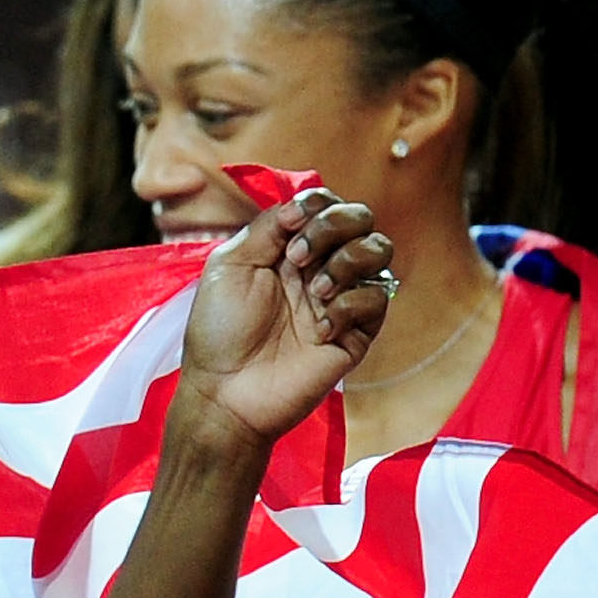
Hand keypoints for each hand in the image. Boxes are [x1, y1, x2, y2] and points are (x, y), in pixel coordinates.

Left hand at [175, 189, 393, 454]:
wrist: (225, 393)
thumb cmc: (219, 332)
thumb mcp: (230, 265)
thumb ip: (267, 227)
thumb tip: (301, 205)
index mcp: (289, 249)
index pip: (326, 205)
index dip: (317, 203)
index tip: (291, 225)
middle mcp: (320, 268)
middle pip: (360, 218)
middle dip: (335, 225)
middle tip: (298, 258)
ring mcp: (340, 299)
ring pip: (379, 251)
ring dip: (347, 261)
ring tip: (315, 292)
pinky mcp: (356, 334)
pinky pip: (377, 299)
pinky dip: (350, 306)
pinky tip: (320, 329)